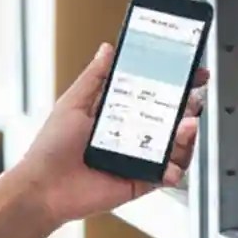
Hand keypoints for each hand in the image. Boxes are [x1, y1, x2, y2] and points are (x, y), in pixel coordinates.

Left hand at [18, 42, 208, 225]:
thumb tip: (107, 49)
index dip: (174, 83)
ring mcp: (138, 159)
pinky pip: (168, 174)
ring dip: (186, 135)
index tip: (191, 72)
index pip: (152, 95)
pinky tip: (171, 162)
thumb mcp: (72, 103)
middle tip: (192, 99)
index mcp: (117, 115)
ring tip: (186, 125)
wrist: (44, 188)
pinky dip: (176, 168)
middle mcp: (131, 136)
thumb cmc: (51, 148)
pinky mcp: (142, 181)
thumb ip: (94, 77)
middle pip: (171, 119)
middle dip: (188, 107)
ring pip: (176, 146)